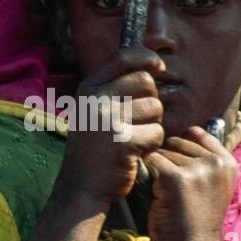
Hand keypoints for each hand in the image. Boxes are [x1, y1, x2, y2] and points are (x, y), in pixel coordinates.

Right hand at [59, 47, 165, 206]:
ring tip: (134, 137)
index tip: (158, 65)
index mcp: (88, 87)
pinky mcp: (123, 141)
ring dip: (153, 124)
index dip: (146, 57)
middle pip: (146, 81)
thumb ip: (115, 86)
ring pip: (156, 108)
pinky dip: (152, 144)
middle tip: (138, 120)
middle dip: (151, 100)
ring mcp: (107, 119)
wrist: (82, 184)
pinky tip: (135, 152)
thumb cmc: (96, 144)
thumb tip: (153, 64)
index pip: (122, 56)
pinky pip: (157, 132)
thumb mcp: (95, 109)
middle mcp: (95, 98)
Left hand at [143, 126, 237, 240]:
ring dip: (159, 171)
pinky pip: (152, 161)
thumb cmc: (198, 217)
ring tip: (170, 195)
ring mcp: (198, 169)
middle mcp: (216, 162)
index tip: (178, 163)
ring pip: (162, 153)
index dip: (180, 145)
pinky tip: (158, 193)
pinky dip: (149, 175)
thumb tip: (182, 130)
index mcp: (228, 162)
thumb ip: (202, 158)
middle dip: (168, 161)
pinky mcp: (178, 178)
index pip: (196, 133)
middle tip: (176, 188)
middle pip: (176, 142)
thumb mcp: (211, 183)